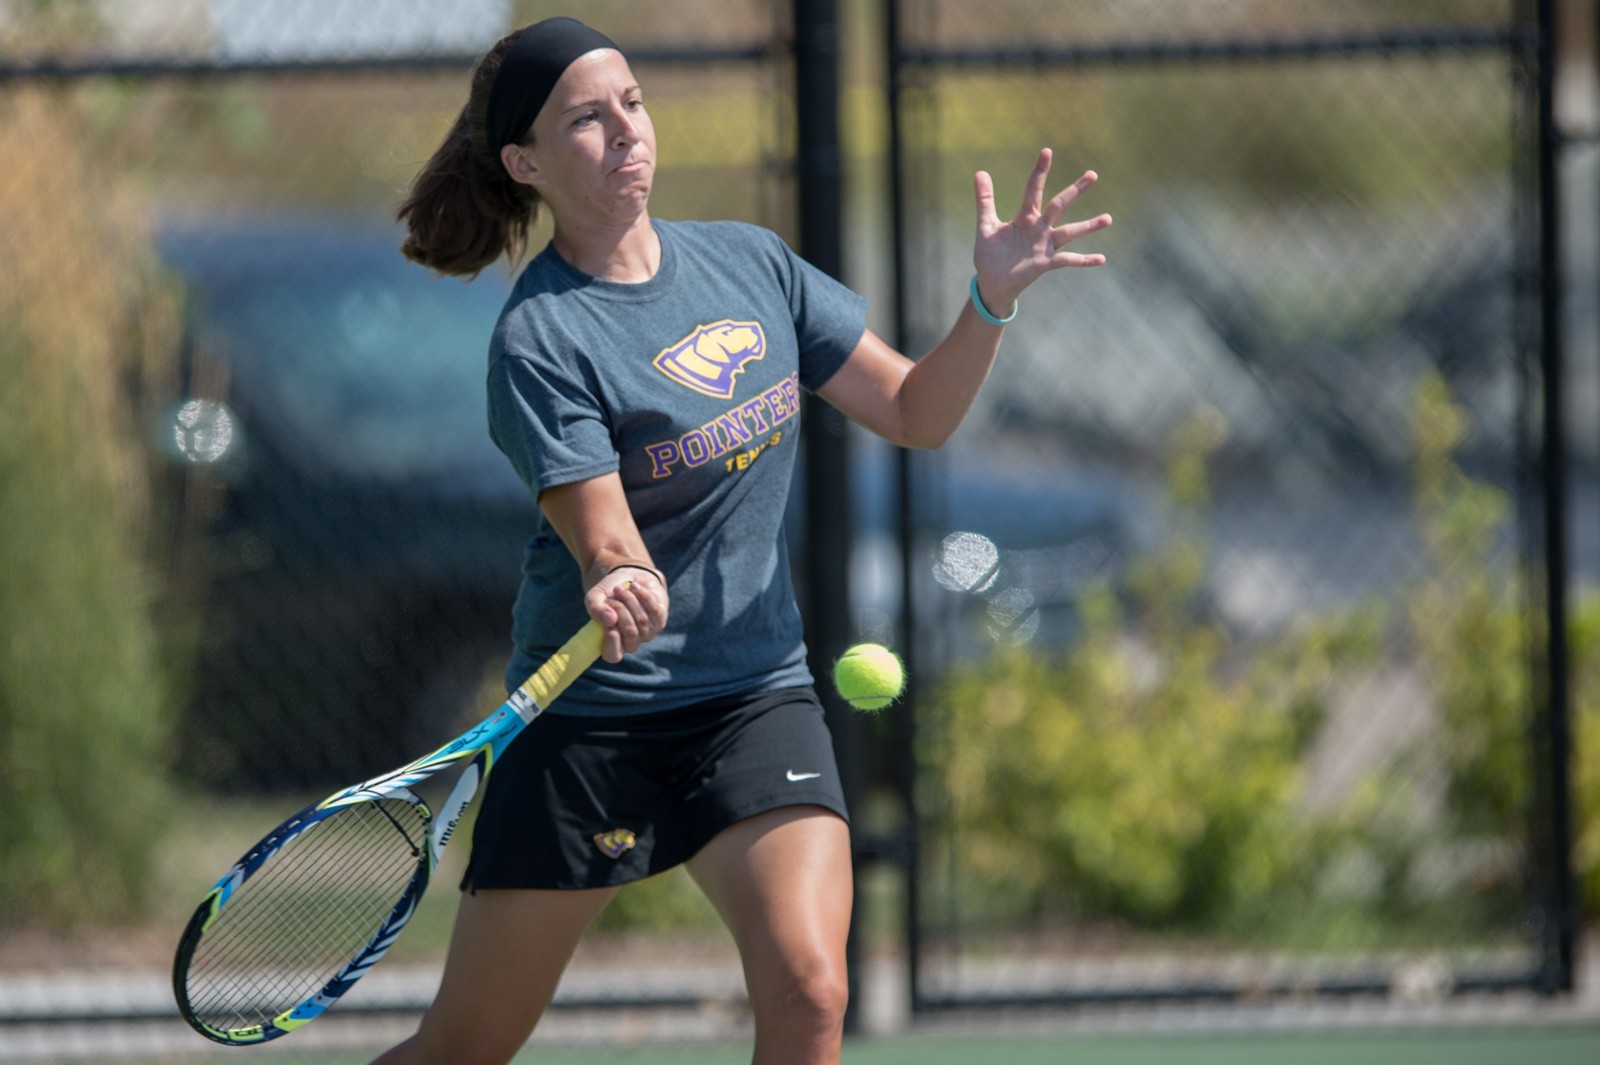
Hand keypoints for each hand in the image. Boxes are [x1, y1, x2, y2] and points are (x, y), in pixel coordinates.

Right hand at [586, 565, 668, 662]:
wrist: (628, 579)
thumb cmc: (608, 594)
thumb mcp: (595, 598)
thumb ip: (596, 609)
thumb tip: (610, 619)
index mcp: (610, 644)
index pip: (613, 655)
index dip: (612, 641)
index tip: (609, 621)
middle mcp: (630, 644)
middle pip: (630, 632)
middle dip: (620, 609)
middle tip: (612, 595)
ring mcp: (647, 634)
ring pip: (642, 619)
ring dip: (629, 599)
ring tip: (621, 588)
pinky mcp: (660, 621)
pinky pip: (654, 609)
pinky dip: (642, 594)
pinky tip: (634, 586)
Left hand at [972, 148, 1110, 314]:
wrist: (991, 282)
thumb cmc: (990, 254)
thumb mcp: (986, 225)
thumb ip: (985, 200)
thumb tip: (980, 172)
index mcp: (1024, 217)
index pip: (1033, 190)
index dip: (1039, 172)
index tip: (1046, 152)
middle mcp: (1039, 228)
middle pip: (1058, 205)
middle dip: (1074, 191)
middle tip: (1092, 174)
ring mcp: (1045, 245)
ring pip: (1069, 231)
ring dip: (1088, 226)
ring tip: (1108, 218)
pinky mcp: (1046, 263)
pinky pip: (1067, 260)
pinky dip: (1084, 260)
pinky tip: (1102, 259)